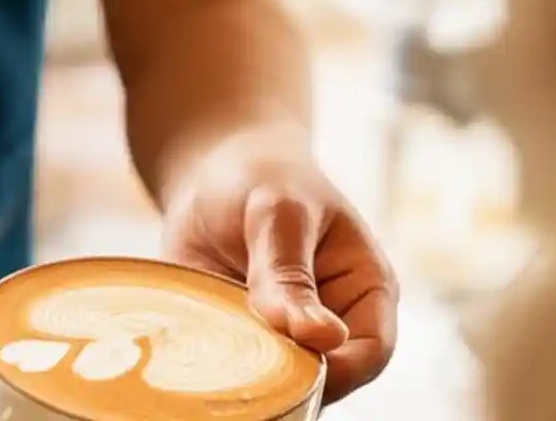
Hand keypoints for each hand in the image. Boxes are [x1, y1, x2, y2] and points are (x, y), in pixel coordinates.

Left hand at [161, 127, 398, 402]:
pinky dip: (211, 368)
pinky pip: (232, 374)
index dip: (336, 369)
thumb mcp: (276, 213)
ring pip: (275, 385)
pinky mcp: (241, 343)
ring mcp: (283, 339)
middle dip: (282, 378)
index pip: (369, 355)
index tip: (285, 360)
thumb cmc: (262, 178)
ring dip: (242, 375)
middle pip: (323, 382)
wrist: (210, 170)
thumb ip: (288, 274)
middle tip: (236, 354)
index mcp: (364, 292)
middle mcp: (330, 325)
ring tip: (209, 340)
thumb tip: (324, 339)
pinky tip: (186, 345)